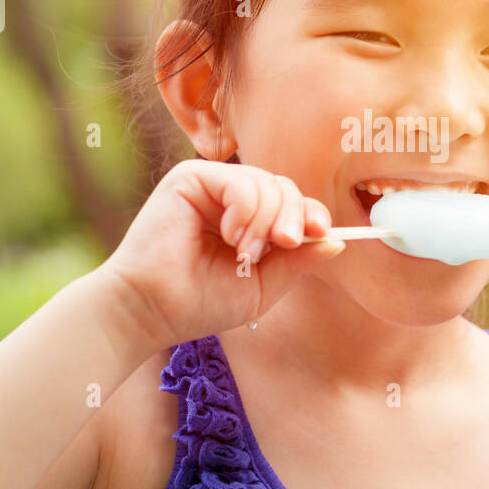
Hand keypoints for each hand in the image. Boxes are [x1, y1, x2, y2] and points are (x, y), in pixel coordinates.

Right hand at [98, 158, 344, 349]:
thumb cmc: (200, 303)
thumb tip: (338, 241)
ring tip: (246, 252)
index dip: (312, 214)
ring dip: (266, 221)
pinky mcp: (191, 177)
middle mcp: (229, 199)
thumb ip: (296, 262)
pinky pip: (240, 181)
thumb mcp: (262, 286)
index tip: (321, 232)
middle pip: (284, 188)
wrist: (151, 310)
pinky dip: (246, 210)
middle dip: (294, 216)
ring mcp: (210, 185)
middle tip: (283, 244)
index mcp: (247, 221)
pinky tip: (232, 236)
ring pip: (267, 183)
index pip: (291, 204)